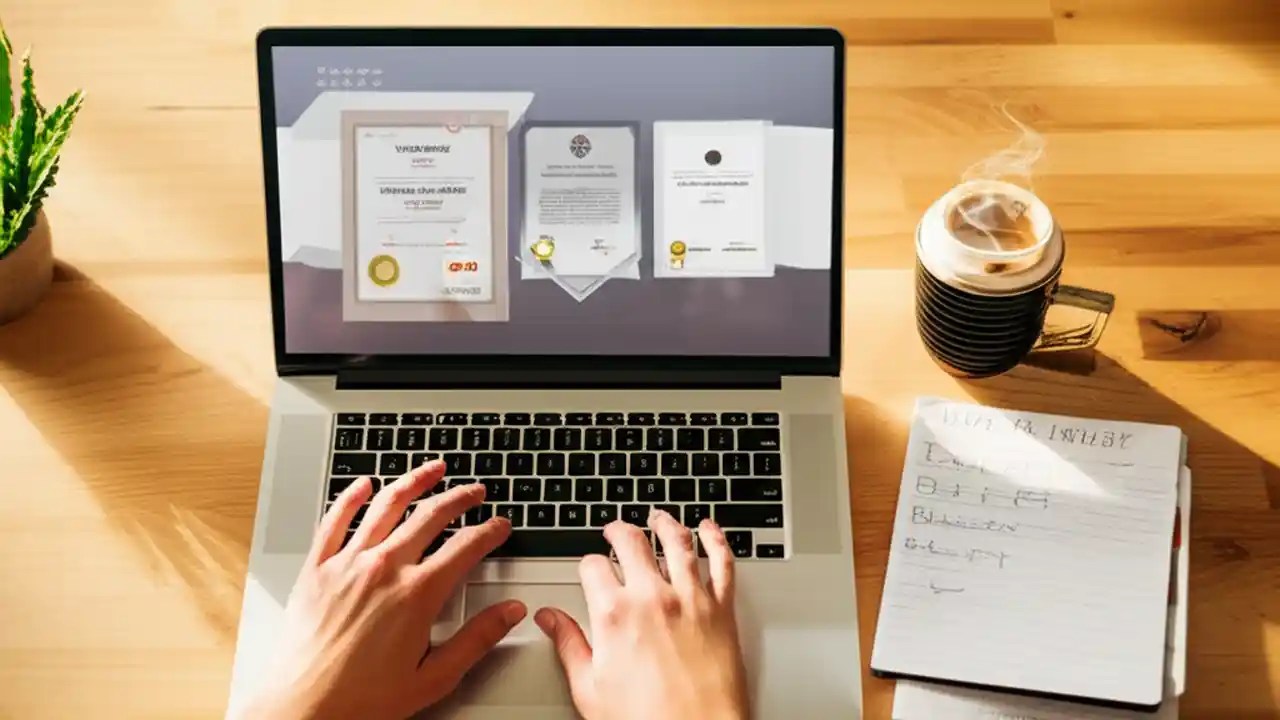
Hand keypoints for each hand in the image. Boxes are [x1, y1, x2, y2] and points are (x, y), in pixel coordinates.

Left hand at [240, 461, 525, 719]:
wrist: (303, 709)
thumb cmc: (362, 700)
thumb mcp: (434, 677)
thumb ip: (477, 639)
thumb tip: (510, 613)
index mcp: (417, 594)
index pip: (466, 547)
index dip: (489, 532)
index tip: (499, 526)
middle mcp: (383, 569)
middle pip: (431, 515)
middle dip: (460, 498)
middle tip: (475, 492)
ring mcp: (347, 564)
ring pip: (386, 505)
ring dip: (414, 481)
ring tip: (432, 469)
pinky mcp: (317, 569)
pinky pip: (335, 520)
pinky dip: (351, 497)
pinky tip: (363, 484)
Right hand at [535, 511, 748, 719]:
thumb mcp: (591, 689)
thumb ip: (570, 645)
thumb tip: (550, 620)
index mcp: (615, 614)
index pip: (593, 567)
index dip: (588, 564)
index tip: (590, 568)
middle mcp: (653, 597)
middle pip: (632, 542)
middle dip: (619, 530)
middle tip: (616, 529)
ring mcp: (690, 599)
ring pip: (677, 541)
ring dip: (665, 523)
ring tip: (659, 517)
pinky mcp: (722, 608)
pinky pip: (722, 562)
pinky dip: (716, 539)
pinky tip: (710, 529)